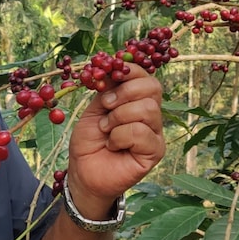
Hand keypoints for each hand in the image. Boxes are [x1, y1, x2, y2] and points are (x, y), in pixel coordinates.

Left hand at [67, 64, 163, 216]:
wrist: (83, 173)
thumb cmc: (89, 142)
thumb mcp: (94, 109)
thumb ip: (108, 89)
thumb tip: (114, 65)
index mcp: (138, 102)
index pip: (146, 77)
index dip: (130, 70)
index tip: (108, 73)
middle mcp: (151, 116)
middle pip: (152, 88)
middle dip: (124, 93)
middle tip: (106, 107)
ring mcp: (155, 134)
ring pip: (147, 109)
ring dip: (118, 117)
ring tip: (106, 130)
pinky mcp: (155, 152)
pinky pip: (141, 132)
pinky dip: (120, 136)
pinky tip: (112, 146)